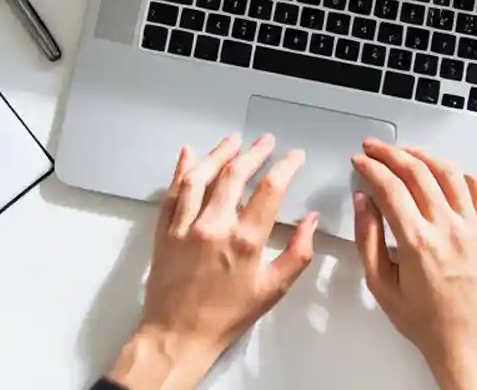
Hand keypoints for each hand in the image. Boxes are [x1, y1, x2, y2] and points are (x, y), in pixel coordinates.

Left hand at [108, 133, 317, 389]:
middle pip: (235, 175)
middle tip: (265, 141)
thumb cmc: (228, 315)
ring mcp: (185, 226)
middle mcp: (213, 226)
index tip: (294, 157)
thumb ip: (298, 252)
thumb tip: (312, 220)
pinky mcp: (165, 231)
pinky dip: (181, 170)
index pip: (270, 189)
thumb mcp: (273, 289)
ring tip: (232, 141)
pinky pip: (173, 192)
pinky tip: (188, 155)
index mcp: (245, 240)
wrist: (178, 335)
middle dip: (253, 153)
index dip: (285, 166)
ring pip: (200, 177)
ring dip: (218, 154)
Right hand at [351, 139, 476, 389]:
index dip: (371, 168)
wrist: (466, 341)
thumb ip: (368, 238)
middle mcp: (447, 229)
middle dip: (391, 153)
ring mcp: (471, 228)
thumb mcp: (381, 285)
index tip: (360, 162)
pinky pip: (476, 189)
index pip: (390, 188)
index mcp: (418, 243)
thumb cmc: (424, 321)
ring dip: (423, 155)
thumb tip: (363, 201)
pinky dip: (458, 174)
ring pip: (448, 173)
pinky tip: (443, 171)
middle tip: (374, 148)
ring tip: (404, 151)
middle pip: (417, 172)